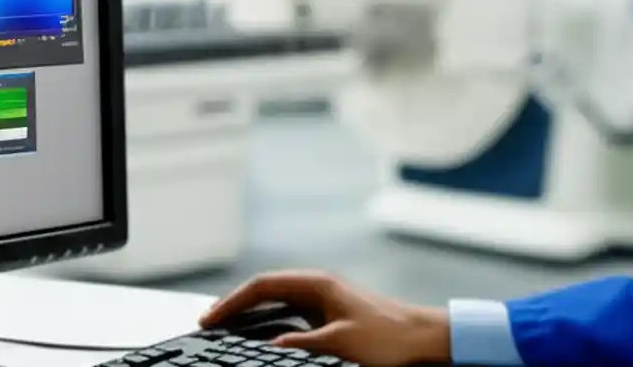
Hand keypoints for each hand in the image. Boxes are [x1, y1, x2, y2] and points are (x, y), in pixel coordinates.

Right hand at [199, 271, 449, 366]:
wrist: (423, 340)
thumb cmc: (389, 337)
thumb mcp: (340, 344)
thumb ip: (302, 344)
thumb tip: (270, 347)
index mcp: (318, 284)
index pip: (262, 286)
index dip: (233, 302)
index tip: (211, 318)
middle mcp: (318, 288)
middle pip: (265, 293)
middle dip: (235, 307)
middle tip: (209, 324)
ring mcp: (324, 302)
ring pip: (276, 306)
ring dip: (250, 318)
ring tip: (225, 332)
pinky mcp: (330, 318)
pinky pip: (290, 319)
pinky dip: (270, 328)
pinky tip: (259, 342)